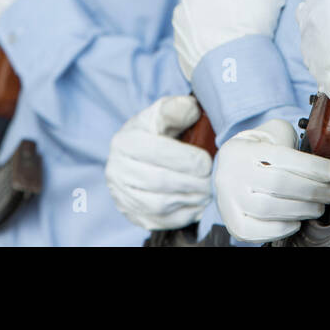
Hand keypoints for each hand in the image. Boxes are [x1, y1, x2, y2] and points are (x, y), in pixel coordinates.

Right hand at [105, 95, 212, 229]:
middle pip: (159, 181)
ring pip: (159, 204)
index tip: (207, 161)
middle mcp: (117, 169)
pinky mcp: (131, 214)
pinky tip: (197, 204)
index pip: (157, 152)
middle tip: (212, 179)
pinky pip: (159, 221)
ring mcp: (121, 195)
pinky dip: (182, 214)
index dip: (186, 159)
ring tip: (207, 191)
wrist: (138, 155)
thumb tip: (191, 109)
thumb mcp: (164, 112)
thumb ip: (177, 108)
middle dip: (192, 182)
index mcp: (125, 141)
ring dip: (189, 199)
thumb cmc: (157, 131)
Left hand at [171, 0, 286, 81]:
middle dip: (227, 5)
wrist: (234, 76)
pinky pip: (198, 43)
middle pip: (210, 0)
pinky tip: (227, 51)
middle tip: (246, 17)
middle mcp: (182, 11)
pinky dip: (210, 44)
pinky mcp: (183, 56)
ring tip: (236, 37)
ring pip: (203, 22)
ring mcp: (180, 35)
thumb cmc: (247, 33)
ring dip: (217, 24)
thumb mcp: (268, 2)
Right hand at [215, 119, 329, 242]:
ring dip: (302, 210)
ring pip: (268, 208)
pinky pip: (255, 231)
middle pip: (278, 183)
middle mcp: (232, 173)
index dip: (313, 166)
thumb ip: (291, 141)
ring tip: (318, 207)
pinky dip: (281, 229)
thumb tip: (320, 160)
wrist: (230, 169)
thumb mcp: (272, 134)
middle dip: (312, 190)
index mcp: (245, 149)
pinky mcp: (232, 222)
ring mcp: (229, 200)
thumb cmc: (259, 153)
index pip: (283, 156)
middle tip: (329, 192)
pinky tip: (297, 222)